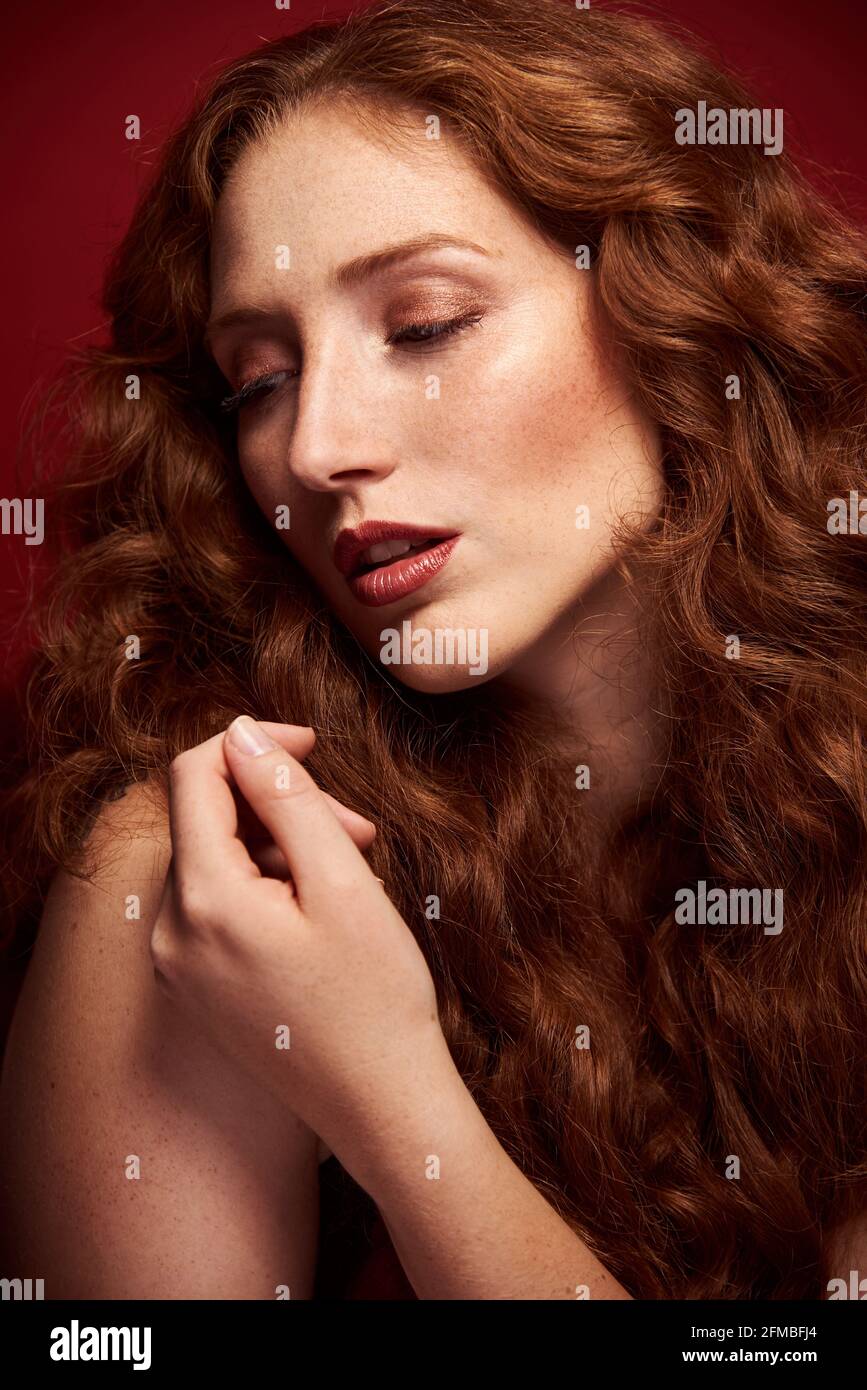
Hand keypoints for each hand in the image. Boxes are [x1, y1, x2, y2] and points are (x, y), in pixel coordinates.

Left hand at [149, 716, 447, 1174]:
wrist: (383, 1109)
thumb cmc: (375, 999)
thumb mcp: (341, 880)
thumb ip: (286, 797)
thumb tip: (243, 733)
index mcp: (201, 902)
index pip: (193, 776)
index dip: (252, 743)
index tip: (313, 742)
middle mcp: (169, 934)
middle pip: (209, 821)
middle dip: (280, 805)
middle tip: (360, 829)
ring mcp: (178, 967)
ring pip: (218, 862)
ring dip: (282, 847)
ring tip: (353, 871)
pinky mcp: (196, 987)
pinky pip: (218, 906)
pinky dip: (268, 887)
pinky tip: (324, 909)